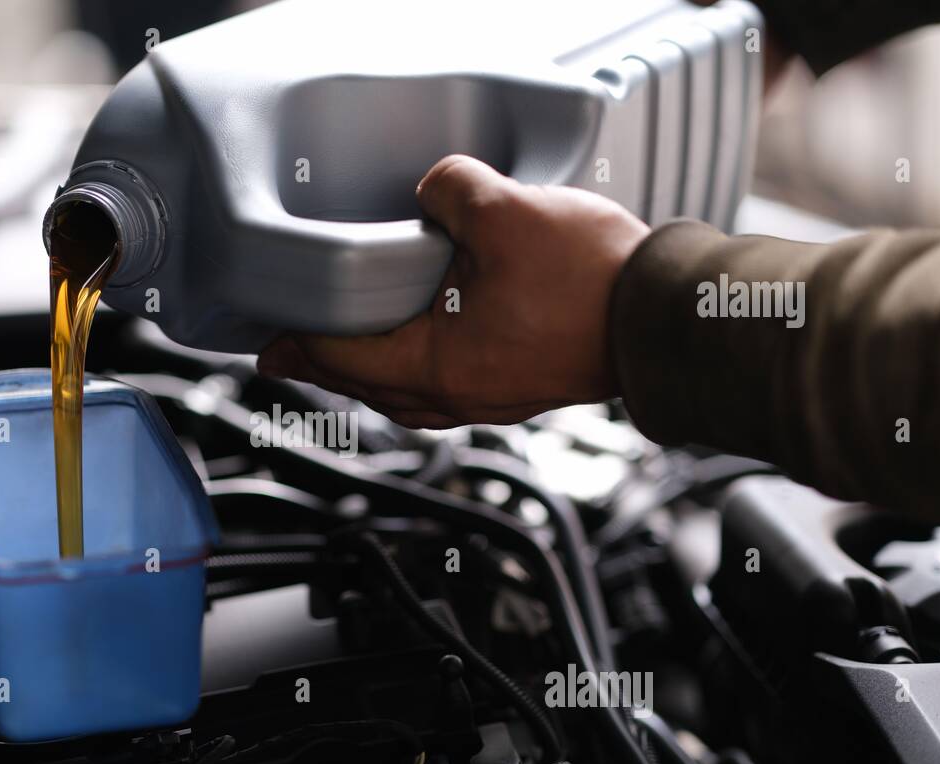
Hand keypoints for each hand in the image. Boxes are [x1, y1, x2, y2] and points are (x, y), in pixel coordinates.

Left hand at [256, 154, 649, 428]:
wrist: (668, 316)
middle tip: (297, 353)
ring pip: (411, 395)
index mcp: (437, 366)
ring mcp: (493, 397)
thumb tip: (434, 190)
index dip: (302, 348)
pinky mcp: (522, 386)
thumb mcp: (505, 212)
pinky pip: (449, 388)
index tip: (271, 348)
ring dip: (375, 374)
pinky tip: (427, 344)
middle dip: (331, 368)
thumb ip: (450, 190)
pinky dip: (419, 371)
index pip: (346, 360)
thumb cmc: (593, 282)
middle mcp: (459, 395)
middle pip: (372, 387)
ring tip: (354, 351)